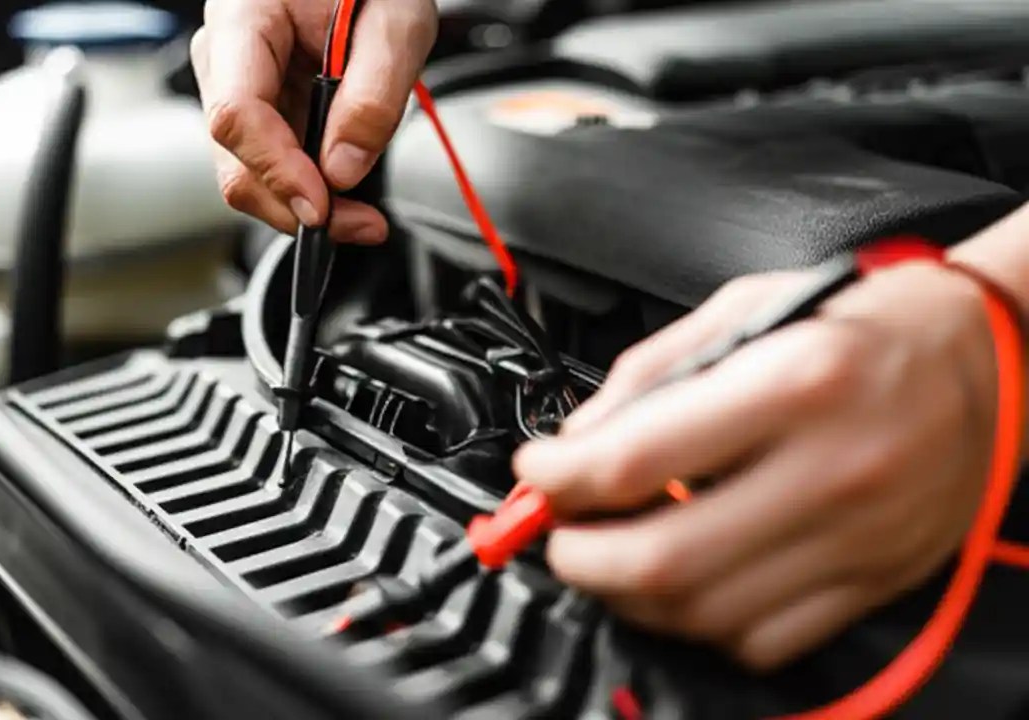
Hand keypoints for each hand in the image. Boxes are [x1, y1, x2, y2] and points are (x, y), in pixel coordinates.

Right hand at [191, 0, 436, 243]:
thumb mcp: (397, 23)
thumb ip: (374, 96)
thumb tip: (343, 170)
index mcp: (242, 17)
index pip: (237, 113)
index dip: (277, 170)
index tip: (320, 207)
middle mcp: (226, 56)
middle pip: (235, 156)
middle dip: (293, 203)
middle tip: (357, 224)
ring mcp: (237, 86)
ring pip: (248, 171)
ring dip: (302, 204)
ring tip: (361, 217)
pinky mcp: (260, 111)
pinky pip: (270, 165)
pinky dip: (307, 190)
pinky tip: (345, 199)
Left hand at [514, 263, 999, 670]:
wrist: (987, 359)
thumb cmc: (862, 325)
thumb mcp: (746, 310)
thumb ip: (650, 375)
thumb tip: (576, 440)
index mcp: (792, 384)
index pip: (634, 460)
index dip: (558, 478)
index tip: (538, 473)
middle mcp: (829, 470)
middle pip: (660, 559)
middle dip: (578, 556)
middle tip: (557, 533)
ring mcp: (856, 539)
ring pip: (704, 614)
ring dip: (628, 595)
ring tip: (609, 556)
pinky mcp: (871, 582)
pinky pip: (763, 640)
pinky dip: (701, 624)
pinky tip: (686, 582)